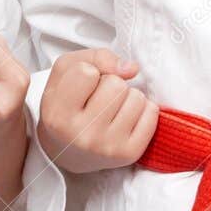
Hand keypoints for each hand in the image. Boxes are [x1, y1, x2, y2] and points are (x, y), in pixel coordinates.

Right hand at [37, 48, 158, 173]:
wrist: (67, 149)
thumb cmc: (67, 104)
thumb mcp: (66, 72)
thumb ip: (97, 57)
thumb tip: (131, 69)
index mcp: (58, 115)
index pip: (86, 72)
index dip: (88, 72)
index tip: (82, 87)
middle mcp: (82, 135)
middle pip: (116, 84)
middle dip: (110, 83)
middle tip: (98, 98)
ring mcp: (107, 147)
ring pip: (137, 97)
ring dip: (127, 96)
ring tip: (111, 108)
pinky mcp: (130, 154)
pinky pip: (151, 113)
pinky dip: (143, 110)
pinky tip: (126, 118)